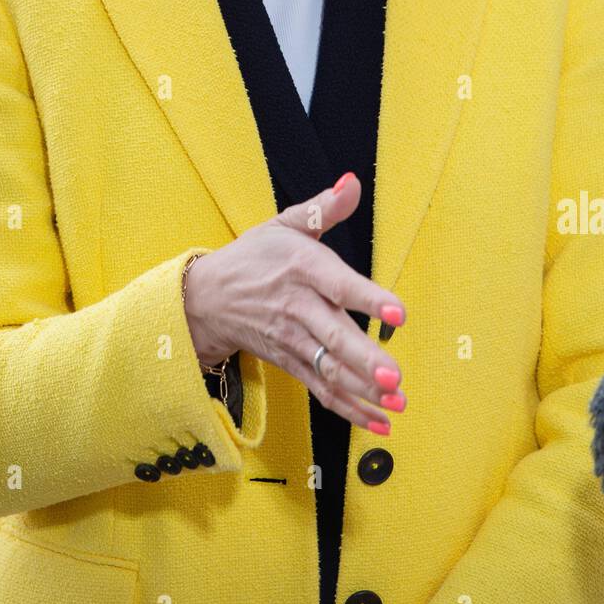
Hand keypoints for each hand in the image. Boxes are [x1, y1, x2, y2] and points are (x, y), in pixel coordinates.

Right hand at [183, 173, 405, 431]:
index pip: (339, 283)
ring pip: (329, 368)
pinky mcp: (290, 362)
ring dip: (363, 389)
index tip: (398, 313)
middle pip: (333, 335)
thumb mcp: (284, 224)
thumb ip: (324, 208)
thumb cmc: (254, 257)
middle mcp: (298, 307)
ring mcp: (293, 340)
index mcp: (302, 268)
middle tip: (394, 375)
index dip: (369, 298)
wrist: (205, 298)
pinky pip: (321, 389)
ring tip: (396, 402)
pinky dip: (349, 408)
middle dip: (364, 358)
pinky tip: (380, 421)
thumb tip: (353, 182)